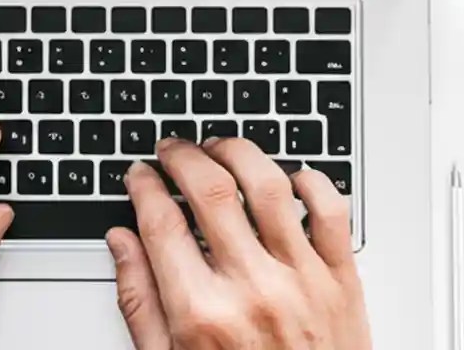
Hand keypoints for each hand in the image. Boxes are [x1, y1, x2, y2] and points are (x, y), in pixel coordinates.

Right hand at [108, 137, 370, 348]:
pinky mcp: (342, 281)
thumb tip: (121, 243)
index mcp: (202, 314)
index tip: (140, 176)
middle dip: (183, 157)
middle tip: (172, 151)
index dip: (144, 187)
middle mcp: (252, 290)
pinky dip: (312, 181)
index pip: (162, 223)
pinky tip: (289, 176)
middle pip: (211, 191)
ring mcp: (302, 280)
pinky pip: (332, 211)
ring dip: (240, 153)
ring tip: (221, 149)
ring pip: (270, 186)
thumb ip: (140, 302)